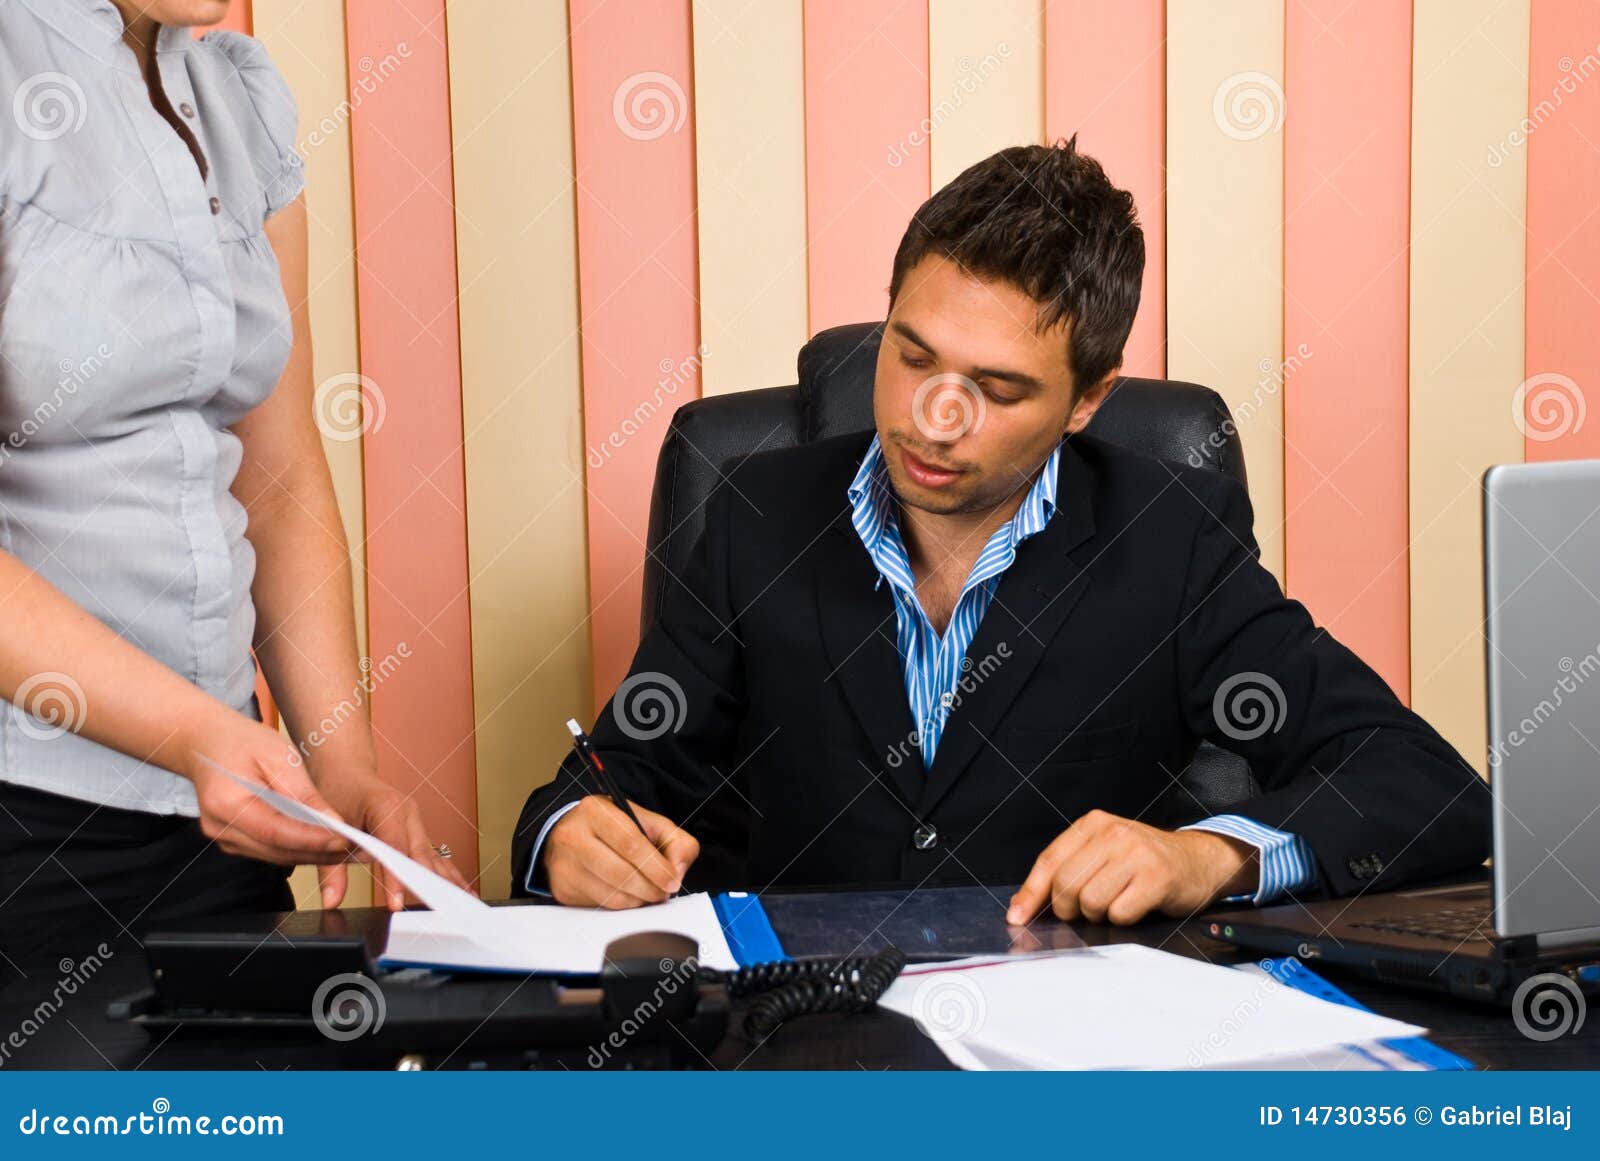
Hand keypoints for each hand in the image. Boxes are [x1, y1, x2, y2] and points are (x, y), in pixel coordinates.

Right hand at [183, 718, 356, 907]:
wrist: (210, 744)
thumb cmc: (244, 743)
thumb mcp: (279, 756)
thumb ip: (304, 793)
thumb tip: (334, 824)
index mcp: (226, 803)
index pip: (276, 831)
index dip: (313, 839)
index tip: (345, 839)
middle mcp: (220, 828)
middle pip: (278, 850)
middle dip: (321, 851)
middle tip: (359, 850)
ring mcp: (224, 839)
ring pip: (277, 856)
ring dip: (314, 855)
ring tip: (351, 851)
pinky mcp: (234, 842)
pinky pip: (272, 851)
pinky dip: (300, 850)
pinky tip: (327, 846)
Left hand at [317, 770, 474, 910]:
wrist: (347, 770)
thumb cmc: (338, 791)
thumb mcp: (326, 829)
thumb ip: (330, 868)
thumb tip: (332, 900)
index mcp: (386, 805)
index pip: (394, 846)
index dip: (396, 877)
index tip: (397, 902)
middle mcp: (407, 813)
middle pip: (421, 853)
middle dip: (430, 883)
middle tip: (439, 908)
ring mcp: (416, 822)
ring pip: (433, 855)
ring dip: (447, 880)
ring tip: (462, 903)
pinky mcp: (417, 832)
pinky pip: (434, 854)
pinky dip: (446, 873)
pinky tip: (461, 889)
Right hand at [544, 796, 699, 908]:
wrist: (572, 833)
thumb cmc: (614, 828)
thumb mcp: (647, 821)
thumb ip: (675, 840)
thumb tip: (677, 870)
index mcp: (595, 811)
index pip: (630, 843)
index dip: (656, 867)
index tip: (672, 880)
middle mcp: (573, 836)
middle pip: (620, 872)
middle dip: (650, 888)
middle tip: (663, 892)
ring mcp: (564, 864)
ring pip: (611, 894)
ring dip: (638, 899)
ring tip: (649, 892)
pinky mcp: (562, 888)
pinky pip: (601, 905)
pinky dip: (622, 904)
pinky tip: (629, 894)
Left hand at [1006, 810, 1256, 925]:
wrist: (1199, 860)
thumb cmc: (1144, 862)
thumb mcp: (1103, 853)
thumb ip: (1066, 871)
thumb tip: (1023, 906)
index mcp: (1093, 823)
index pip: (1049, 861)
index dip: (1031, 894)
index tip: (1017, 918)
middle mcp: (1113, 833)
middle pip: (1066, 885)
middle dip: (1070, 909)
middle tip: (1088, 910)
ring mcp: (1136, 853)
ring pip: (1090, 901)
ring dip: (1099, 914)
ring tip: (1116, 903)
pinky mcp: (1157, 877)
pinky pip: (1120, 913)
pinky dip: (1123, 918)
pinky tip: (1135, 906)